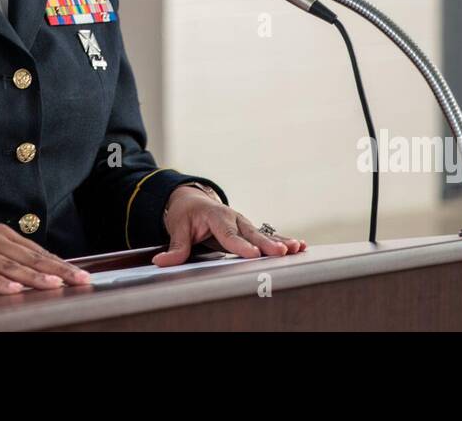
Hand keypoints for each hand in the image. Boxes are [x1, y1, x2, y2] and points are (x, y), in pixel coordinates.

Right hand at [0, 223, 91, 293]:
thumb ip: (7, 253)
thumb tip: (37, 267)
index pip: (36, 250)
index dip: (59, 262)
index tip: (81, 273)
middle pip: (30, 257)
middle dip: (58, 270)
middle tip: (81, 280)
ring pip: (11, 265)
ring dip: (35, 276)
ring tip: (56, 285)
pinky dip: (0, 282)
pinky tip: (14, 290)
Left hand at [153, 185, 307, 266]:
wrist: (192, 200)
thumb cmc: (185, 214)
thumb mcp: (176, 228)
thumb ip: (175, 247)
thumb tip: (161, 262)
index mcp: (215, 217)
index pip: (229, 235)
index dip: (241, 245)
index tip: (253, 254)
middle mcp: (233, 218)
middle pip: (252, 234)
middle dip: (267, 244)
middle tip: (281, 252)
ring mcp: (243, 223)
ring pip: (263, 234)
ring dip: (280, 241)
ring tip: (297, 248)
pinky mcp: (249, 230)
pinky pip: (267, 236)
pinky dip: (283, 240)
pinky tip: (300, 246)